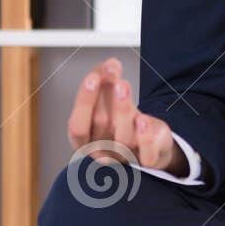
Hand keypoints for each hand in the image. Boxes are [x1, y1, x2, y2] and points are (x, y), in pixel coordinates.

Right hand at [66, 57, 187, 176]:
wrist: (146, 139)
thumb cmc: (118, 118)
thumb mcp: (107, 96)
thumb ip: (103, 79)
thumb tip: (110, 65)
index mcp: (85, 140)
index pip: (78, 126)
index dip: (84, 102)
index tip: (92, 78)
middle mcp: (102, 151)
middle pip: (101, 126)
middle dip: (106, 97)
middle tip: (112, 72)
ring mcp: (124, 158)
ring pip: (123, 140)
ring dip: (123, 110)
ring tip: (124, 85)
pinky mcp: (146, 160)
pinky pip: (146, 156)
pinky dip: (145, 139)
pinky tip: (143, 119)